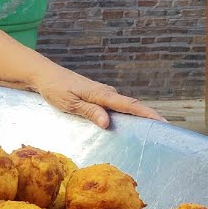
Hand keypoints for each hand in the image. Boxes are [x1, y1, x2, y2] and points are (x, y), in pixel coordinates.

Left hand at [34, 69, 166, 128]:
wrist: (44, 76)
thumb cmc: (55, 89)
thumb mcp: (70, 103)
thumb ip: (89, 111)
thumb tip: (107, 122)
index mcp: (101, 94)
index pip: (129, 104)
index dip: (146, 113)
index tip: (162, 121)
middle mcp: (105, 92)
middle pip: (131, 105)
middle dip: (147, 117)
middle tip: (161, 132)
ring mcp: (101, 93)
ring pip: (123, 106)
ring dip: (135, 117)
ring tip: (148, 131)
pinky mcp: (96, 96)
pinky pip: (114, 106)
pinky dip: (123, 114)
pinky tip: (125, 124)